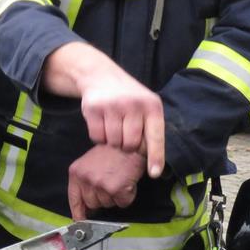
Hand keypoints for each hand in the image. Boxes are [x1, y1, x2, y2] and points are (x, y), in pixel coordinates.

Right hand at [44, 42, 164, 177]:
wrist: (100, 75)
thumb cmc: (128, 97)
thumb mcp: (145, 106)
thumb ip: (150, 128)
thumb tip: (153, 162)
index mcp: (152, 106)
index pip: (156, 137)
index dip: (156, 157)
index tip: (154, 174)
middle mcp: (133, 104)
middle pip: (130, 144)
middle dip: (126, 146)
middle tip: (124, 136)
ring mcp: (112, 106)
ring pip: (113, 142)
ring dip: (111, 141)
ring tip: (112, 128)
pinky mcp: (94, 108)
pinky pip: (97, 137)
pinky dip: (98, 137)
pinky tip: (101, 124)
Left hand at [67, 145, 146, 219]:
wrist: (130, 143)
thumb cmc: (111, 152)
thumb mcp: (89, 163)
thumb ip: (84, 182)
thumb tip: (85, 204)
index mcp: (76, 173)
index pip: (74, 199)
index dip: (78, 212)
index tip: (80, 220)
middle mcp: (86, 180)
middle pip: (92, 204)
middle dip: (101, 199)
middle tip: (110, 183)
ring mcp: (101, 185)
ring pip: (107, 205)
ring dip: (114, 197)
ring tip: (118, 180)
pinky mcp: (117, 190)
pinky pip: (122, 203)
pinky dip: (126, 196)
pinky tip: (126, 183)